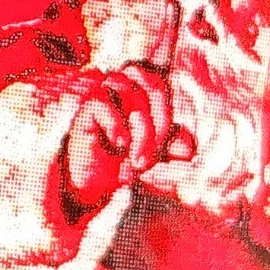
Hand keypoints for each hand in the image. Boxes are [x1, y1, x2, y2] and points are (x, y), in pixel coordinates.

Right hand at [60, 69, 168, 216]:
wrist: (95, 186)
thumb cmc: (126, 164)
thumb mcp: (159, 157)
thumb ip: (175, 148)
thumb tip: (185, 144)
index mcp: (141, 92)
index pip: (160, 83)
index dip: (166, 113)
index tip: (164, 147)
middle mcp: (122, 88)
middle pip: (150, 83)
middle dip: (159, 120)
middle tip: (154, 151)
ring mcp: (102, 96)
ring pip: (128, 91)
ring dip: (140, 128)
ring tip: (136, 158)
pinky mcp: (83, 110)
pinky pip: (100, 102)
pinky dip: (115, 125)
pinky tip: (118, 145)